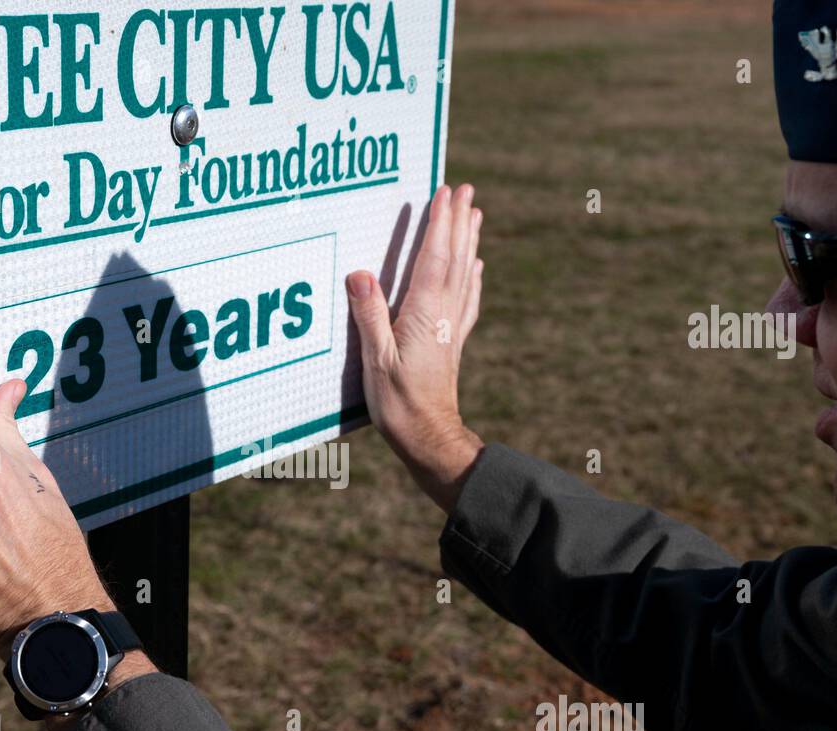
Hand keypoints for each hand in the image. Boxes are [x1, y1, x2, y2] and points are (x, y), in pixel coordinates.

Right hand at [345, 183, 484, 513]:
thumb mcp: (375, 359)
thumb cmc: (398, 401)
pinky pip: (467, 300)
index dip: (439, 224)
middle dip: (459, 222)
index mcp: (424, 313)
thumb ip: (370, 314)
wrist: (428, 435)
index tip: (446, 193)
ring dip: (468, 242)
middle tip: (466, 190)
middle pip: (455, 259)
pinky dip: (472, 277)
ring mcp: (452, 328)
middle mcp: (444, 315)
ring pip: (464, 274)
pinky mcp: (453, 342)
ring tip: (475, 215)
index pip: (434, 258)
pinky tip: (475, 267)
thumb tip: (361, 274)